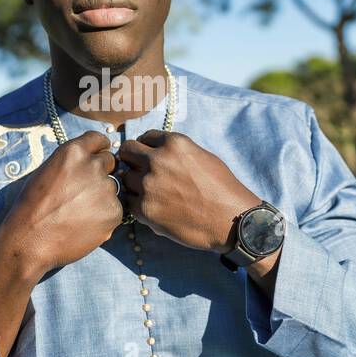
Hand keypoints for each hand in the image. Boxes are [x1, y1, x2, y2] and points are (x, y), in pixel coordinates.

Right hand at [0, 129, 124, 276]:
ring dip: (102, 195)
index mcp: (73, 151)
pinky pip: (114, 209)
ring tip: (79, 212)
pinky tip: (84, 225)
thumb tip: (92, 161)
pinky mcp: (114, 212)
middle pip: (109, 162)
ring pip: (112, 187)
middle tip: (84, 190)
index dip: (98, 150)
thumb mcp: (47, 171)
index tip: (96, 157)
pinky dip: (104, 216)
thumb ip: (71, 163)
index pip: (99, 140)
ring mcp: (106, 188)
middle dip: (101, 172)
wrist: (29, 239)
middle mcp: (93, 165)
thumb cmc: (32, 206)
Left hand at [116, 129, 259, 253]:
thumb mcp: (200, 156)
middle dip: (133, 160)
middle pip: (126, 151)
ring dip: (135, 183)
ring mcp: (147, 185)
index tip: (150, 156)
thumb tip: (151, 152)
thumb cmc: (221, 187)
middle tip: (142, 171)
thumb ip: (174, 151)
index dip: (147, 147)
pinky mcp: (144, 209)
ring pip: (126, 178)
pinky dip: (138, 203)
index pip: (144, 137)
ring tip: (154, 193)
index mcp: (173, 143)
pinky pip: (129, 201)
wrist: (230, 220)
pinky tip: (155, 206)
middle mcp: (157, 160)